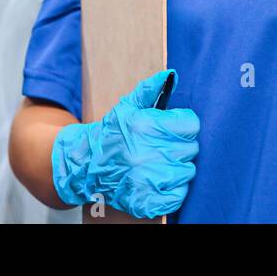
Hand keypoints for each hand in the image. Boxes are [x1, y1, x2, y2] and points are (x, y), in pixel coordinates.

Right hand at [51, 69, 199, 218]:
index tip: (174, 128)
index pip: (191, 125)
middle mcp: (147, 154)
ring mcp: (147, 180)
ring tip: (160, 163)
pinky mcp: (146, 201)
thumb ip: (150, 89)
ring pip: (187, 172)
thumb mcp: (127, 106)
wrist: (85, 165)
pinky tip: (159, 181)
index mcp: (145, 127)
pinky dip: (173, 190)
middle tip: (164, 146)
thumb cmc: (111, 133)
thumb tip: (172, 74)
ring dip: (178, 168)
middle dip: (180, 146)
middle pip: (191, 148)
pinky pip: (178, 195)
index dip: (184, 125)